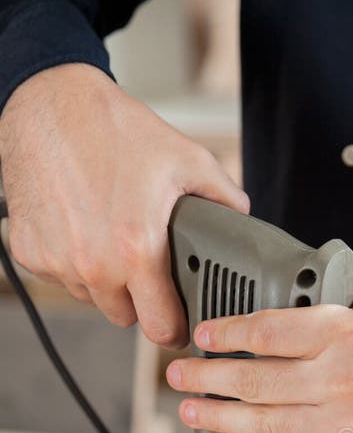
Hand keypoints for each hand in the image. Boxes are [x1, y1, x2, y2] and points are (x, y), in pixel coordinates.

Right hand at [0, 64, 248, 347]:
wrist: (50, 104)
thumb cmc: (114, 129)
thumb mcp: (187, 159)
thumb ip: (225, 198)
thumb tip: (243, 221)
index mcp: (136, 251)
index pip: (160, 328)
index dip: (175, 328)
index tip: (179, 321)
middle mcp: (93, 264)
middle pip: (126, 317)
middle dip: (140, 300)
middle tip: (147, 266)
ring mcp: (57, 262)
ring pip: (92, 298)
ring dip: (105, 281)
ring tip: (113, 237)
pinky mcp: (30, 253)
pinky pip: (61, 278)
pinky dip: (73, 262)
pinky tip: (83, 227)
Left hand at [167, 273, 352, 432]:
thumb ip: (330, 294)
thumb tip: (285, 295)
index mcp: (346, 331)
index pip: (266, 331)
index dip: (225, 334)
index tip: (203, 336)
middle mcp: (341, 377)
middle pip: (254, 381)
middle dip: (206, 379)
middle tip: (180, 377)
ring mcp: (346, 422)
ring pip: (264, 425)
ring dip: (218, 419)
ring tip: (191, 412)